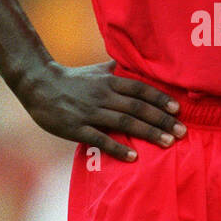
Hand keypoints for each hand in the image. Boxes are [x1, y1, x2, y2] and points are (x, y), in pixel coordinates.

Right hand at [21, 59, 186, 160]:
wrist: (38, 85)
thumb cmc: (71, 79)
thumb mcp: (96, 70)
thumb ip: (117, 69)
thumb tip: (136, 62)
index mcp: (109, 80)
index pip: (140, 89)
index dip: (160, 98)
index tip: (178, 109)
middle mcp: (103, 95)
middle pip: (137, 107)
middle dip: (161, 119)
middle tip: (182, 131)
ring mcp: (90, 111)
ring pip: (124, 123)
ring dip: (148, 133)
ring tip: (168, 142)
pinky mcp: (76, 128)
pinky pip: (100, 139)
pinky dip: (118, 148)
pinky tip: (133, 158)